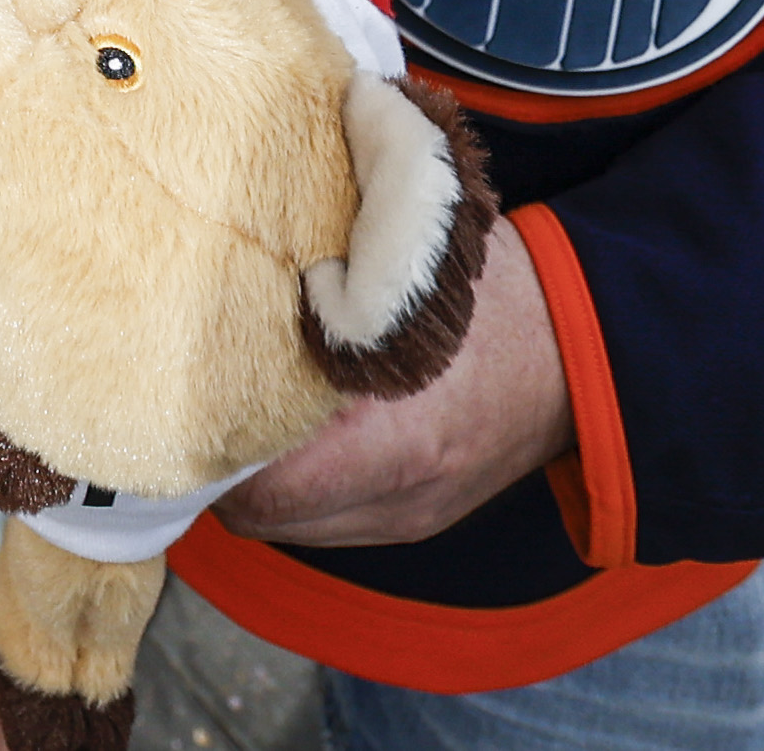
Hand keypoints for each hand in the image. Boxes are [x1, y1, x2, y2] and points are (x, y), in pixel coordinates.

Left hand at [219, 209, 571, 546]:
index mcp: (396, 437)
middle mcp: (399, 496)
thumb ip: (323, 271)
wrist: (593, 350)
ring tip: (229, 413)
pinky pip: (330, 523)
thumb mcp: (407, 269)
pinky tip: (287, 432)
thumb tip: (230, 236)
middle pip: (262, 518)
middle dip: (216, 467)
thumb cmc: (495, 295)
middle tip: (185, 402)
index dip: (205, 447)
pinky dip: (298, 488)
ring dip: (255, 482)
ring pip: (290, 527)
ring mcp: (412, 517)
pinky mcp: (421, 519)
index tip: (171, 395)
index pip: (263, 488)